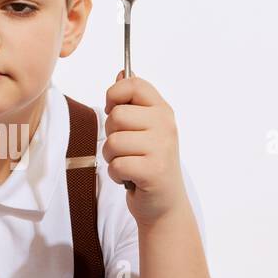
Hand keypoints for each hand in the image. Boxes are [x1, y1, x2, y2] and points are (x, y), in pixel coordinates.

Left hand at [103, 70, 189, 227]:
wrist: (165, 204)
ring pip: (113, 142)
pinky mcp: (154, 170)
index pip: (133, 84)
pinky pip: (117, 164)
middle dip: (111, 135)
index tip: (113, 110)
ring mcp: (162, 147)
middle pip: (116, 115)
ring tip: (129, 164)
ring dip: (112, 158)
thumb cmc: (149, 164)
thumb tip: (121, 73)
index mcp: (162, 110)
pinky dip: (117, 175)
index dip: (114, 95)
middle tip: (126, 149)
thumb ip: (133, 102)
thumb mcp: (145, 129)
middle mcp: (165, 125)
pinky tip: (130, 178)